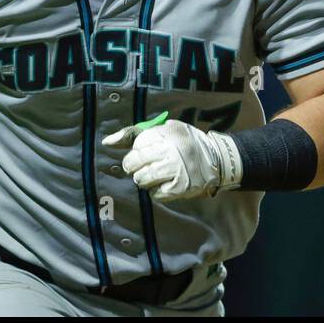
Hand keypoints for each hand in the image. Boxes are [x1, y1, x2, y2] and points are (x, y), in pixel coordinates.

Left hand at [102, 114, 242, 201]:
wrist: (217, 160)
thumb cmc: (185, 142)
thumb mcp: (164, 129)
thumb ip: (134, 133)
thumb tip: (106, 142)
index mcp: (165, 134)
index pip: (134, 146)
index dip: (137, 151)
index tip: (147, 152)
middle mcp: (169, 152)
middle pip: (133, 164)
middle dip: (135, 166)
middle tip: (145, 166)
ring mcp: (174, 171)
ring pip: (141, 179)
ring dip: (144, 179)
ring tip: (156, 174)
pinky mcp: (179, 189)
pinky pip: (154, 194)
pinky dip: (157, 191)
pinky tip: (166, 183)